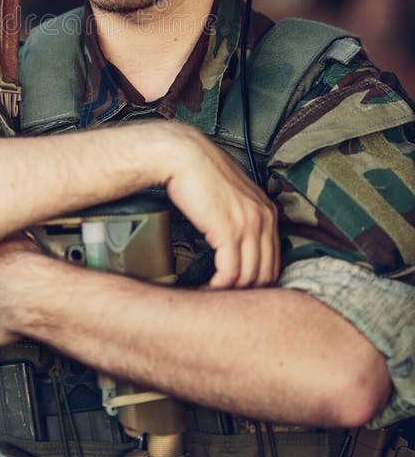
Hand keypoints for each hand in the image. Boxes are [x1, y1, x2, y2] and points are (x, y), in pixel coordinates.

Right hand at [162, 123, 278, 288]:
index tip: (239, 290)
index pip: (273, 259)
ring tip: (213, 299)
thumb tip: (235, 242)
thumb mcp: (231, 193)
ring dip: (231, 294)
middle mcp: (264, 218)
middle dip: (247, 293)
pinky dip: (219, 288)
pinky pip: (230, 273)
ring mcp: (249, 225)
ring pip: (249, 277)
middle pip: (265, 272)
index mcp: (267, 210)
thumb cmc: (200, 172)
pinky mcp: (228, 231)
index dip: (257, 281)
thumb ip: (241, 215)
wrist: (182, 154)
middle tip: (226, 302)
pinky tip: (207, 290)